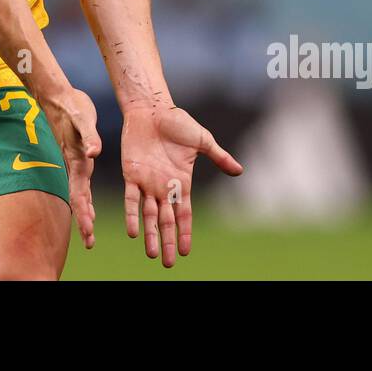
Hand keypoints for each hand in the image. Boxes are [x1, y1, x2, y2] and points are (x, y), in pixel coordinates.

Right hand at [39, 87, 101, 249]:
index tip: (88, 230)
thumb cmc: (71, 106)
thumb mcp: (82, 119)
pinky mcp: (78, 157)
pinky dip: (85, 199)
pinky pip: (81, 183)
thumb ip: (90, 136)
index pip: (79, 192)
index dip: (84, 212)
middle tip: (89, 242)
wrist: (58, 96)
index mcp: (77, 160)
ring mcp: (75, 162)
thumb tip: (95, 153)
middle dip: (83, 220)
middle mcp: (75, 164)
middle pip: (78, 198)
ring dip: (84, 213)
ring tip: (88, 233)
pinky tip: (90, 208)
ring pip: (79, 193)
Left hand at [121, 103, 242, 266]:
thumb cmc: (177, 122)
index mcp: (181, 181)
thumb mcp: (202, 140)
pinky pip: (131, 200)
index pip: (183, 214)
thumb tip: (240, 171)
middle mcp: (163, 187)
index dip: (185, 233)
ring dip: (150, 234)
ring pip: (148, 215)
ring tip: (152, 254)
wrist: (151, 108)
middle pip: (166, 221)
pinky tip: (133, 231)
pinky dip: (132, 215)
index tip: (186, 252)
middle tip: (168, 264)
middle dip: (167, 241)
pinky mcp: (131, 174)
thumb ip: (219, 157)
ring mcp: (147, 182)